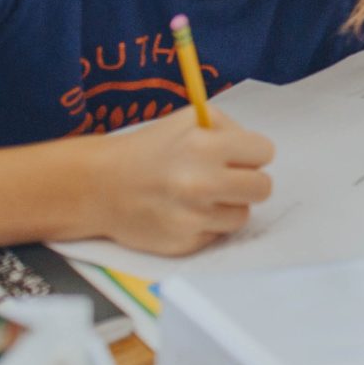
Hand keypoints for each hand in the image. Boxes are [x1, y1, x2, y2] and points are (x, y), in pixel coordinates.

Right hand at [83, 107, 275, 255]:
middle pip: (263, 188)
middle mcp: (201, 183)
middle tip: (227, 179)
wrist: (98, 186)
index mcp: (205, 146)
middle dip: (248, 181)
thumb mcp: (188, 120)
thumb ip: (229, 130)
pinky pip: (217, 234)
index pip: (264, 153)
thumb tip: (259, 153)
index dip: (251, 153)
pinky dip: (206, 225)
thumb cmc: (148, 150)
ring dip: (228, 206)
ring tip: (201, 196)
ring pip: (243, 215)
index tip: (237, 156)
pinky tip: (183, 212)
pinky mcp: (184, 243)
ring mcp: (193, 217)